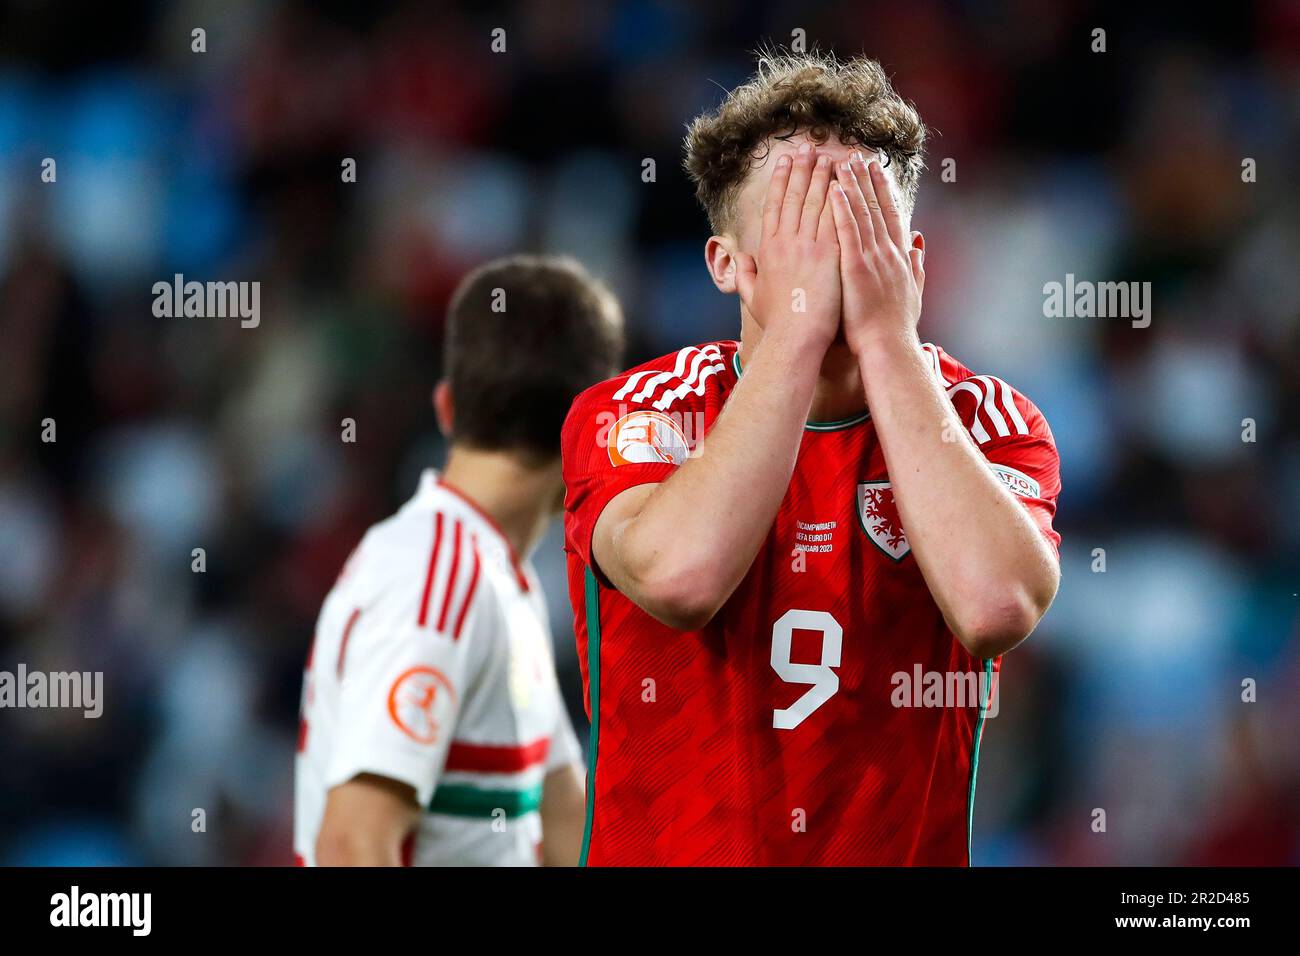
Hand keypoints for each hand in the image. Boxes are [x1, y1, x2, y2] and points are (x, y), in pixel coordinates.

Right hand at [733, 143, 840, 353]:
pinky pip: (837, 218)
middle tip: (811, 148)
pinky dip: (842, 197)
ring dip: (824, 176)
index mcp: (768, 250)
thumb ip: (745, 276)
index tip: (787, 162)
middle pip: (795, 197)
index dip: (781, 181)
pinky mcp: (830, 254)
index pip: (774, 206)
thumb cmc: (777, 324)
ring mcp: (808, 247)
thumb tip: (741, 260)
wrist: (796, 338)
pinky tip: (848, 181)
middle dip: (803, 169)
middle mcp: (786, 243)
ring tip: (832, 156)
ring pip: (817, 202)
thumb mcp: (753, 298)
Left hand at [829, 152, 923, 353]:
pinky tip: (834, 191)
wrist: (889, 348)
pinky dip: (841, 210)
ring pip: (861, 214)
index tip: (877, 170)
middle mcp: (888, 252)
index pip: (890, 215)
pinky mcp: (856, 269)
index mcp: (899, 257)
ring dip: (852, 186)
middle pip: (876, 207)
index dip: (883, 190)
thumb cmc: (896, 327)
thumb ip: (916, 265)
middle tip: (857, 155)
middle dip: (867, 180)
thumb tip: (919, 243)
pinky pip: (847, 233)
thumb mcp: (913, 291)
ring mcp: (873, 259)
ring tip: (842, 163)